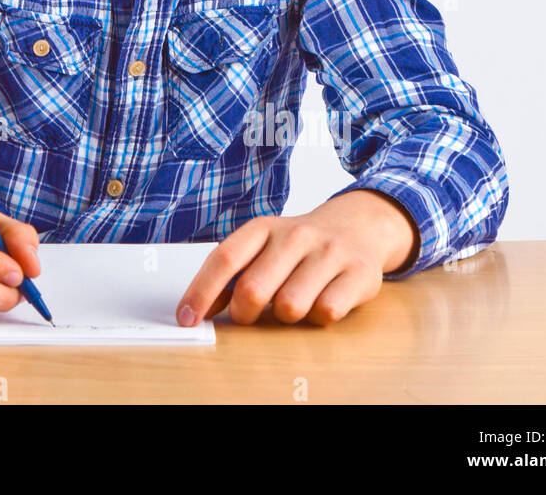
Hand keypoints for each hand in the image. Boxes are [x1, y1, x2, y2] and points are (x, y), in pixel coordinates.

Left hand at [175, 189, 418, 326]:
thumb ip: (232, 274)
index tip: (186, 319)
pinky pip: (326, 314)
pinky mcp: (359, 273)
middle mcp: (295, 235)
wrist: (358, 226)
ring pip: (290, 307)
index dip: (201, 292)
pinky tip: (321, 301)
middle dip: (244, 314)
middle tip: (251, 314)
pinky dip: (317, 319)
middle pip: (253, 290)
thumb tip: (197, 310)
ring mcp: (328, 253)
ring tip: (293, 300)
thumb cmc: (298, 247)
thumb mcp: (262, 247)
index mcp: (263, 227)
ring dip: (285, 317)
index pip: (223, 259)